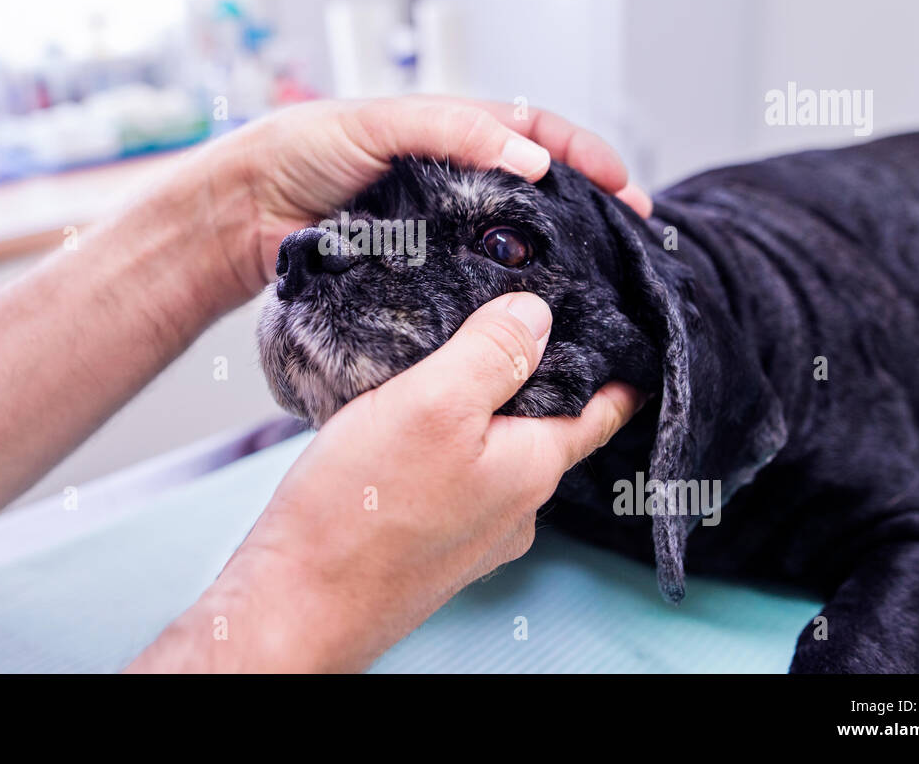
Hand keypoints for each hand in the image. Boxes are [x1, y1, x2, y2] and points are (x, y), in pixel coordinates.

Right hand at [127, 292, 644, 672]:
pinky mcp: (431, 542)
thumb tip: (537, 313)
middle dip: (533, 377)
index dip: (614, 366)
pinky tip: (404, 428)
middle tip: (509, 323)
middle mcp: (516, 506)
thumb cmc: (359, 512)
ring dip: (481, 411)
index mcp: (533, 466)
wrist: (295, 605)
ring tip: (445, 366)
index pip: (601, 408)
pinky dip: (444, 445)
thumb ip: (492, 352)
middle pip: (545, 424)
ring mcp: (474, 531)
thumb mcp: (432, 403)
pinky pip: (455, 477)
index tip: (623, 333)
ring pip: (495, 450)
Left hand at [199, 96, 651, 297]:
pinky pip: (470, 282)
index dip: (587, 155)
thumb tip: (530, 159)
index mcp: (450, 133)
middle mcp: (452, 180)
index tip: (626, 188)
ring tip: (596, 282)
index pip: (537, 133)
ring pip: (510, 242)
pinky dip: (504, 296)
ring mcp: (436, 230)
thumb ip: (454, 130)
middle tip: (631, 244)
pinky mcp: (415, 274)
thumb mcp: (381, 121)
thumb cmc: (300, 151)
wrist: (242, 211)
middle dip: (590, 211)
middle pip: (538, 191)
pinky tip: (529, 312)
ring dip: (556, 258)